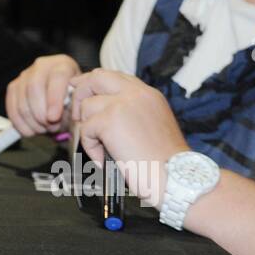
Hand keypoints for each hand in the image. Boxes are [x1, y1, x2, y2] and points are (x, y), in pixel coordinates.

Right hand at [5, 54, 80, 135]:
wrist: (62, 96)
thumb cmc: (72, 99)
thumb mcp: (78, 102)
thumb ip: (73, 108)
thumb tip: (62, 118)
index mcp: (62, 66)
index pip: (57, 78)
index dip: (54, 99)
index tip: (54, 118)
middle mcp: (42, 66)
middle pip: (34, 88)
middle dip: (41, 114)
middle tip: (51, 128)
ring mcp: (25, 76)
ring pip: (22, 102)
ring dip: (32, 122)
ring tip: (44, 129)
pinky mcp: (13, 87)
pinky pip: (12, 109)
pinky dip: (21, 124)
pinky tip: (32, 130)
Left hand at [68, 68, 189, 204]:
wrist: (176, 178)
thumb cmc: (166, 163)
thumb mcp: (153, 126)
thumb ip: (132, 113)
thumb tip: (105, 109)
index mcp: (148, 94)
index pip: (114, 76)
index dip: (94, 83)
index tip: (84, 94)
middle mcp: (136, 93)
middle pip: (96, 78)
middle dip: (81, 94)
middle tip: (78, 116)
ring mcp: (122, 104)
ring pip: (87, 106)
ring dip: (88, 130)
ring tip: (103, 149)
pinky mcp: (109, 121)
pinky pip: (85, 129)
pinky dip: (90, 147)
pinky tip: (104, 159)